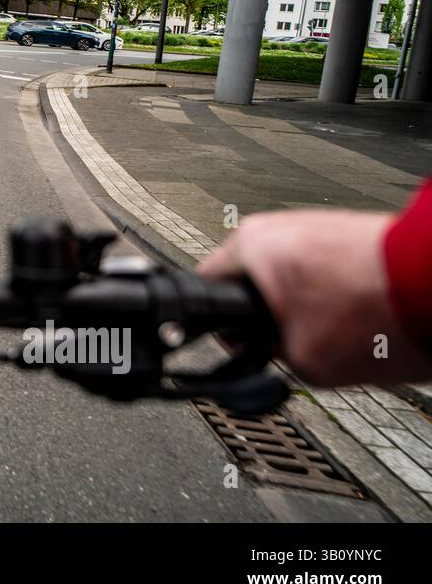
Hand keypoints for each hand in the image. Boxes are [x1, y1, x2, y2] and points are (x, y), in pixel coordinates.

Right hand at [199, 208, 431, 386]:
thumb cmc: (376, 309)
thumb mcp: (303, 359)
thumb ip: (272, 353)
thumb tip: (278, 349)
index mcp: (248, 246)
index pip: (207, 289)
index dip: (223, 330)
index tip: (242, 346)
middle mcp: (275, 225)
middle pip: (253, 284)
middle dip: (271, 318)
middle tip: (295, 346)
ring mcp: (313, 223)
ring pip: (291, 278)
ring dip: (306, 306)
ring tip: (336, 330)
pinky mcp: (345, 230)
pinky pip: (324, 270)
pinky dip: (336, 294)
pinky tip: (358, 315)